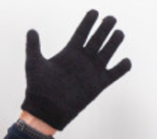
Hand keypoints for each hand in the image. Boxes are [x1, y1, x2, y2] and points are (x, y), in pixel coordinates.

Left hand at [22, 9, 131, 130]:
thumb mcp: (34, 65)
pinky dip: (123, 66)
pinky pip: (117, 72)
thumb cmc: (38, 88)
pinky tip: (125, 61)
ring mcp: (92, 70)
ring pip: (109, 50)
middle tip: (110, 19)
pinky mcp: (100, 83)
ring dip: (115, 40)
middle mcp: (83, 58)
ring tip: (118, 33)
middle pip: (98, 37)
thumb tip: (31, 30)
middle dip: (105, 27)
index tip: (94, 11)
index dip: (89, 21)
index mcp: (70, 52)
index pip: (82, 32)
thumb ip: (33, 47)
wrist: (46, 110)